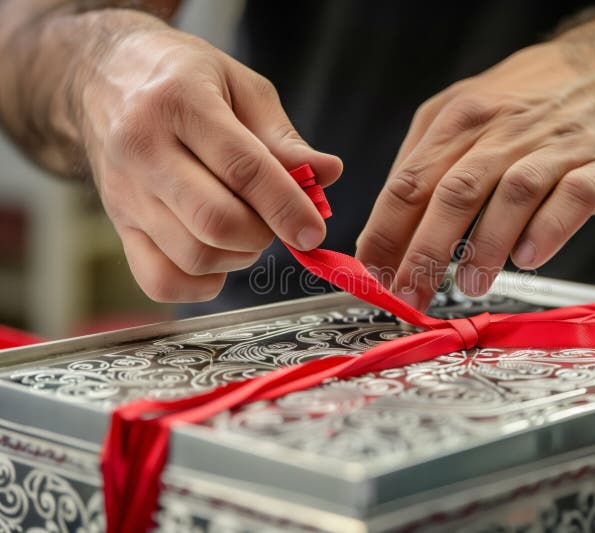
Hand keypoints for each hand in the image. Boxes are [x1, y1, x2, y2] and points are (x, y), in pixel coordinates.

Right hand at [79, 18, 341, 301]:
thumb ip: (283, 137)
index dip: (286, 207)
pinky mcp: (118, 224)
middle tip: (275, 220)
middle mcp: (143, 149)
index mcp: (180, 103)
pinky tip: (218, 256)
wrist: (102, 75)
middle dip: (263, 234)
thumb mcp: (241, 86)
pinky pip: (159, 281)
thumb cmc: (182, 77)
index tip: (314, 231)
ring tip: (246, 228)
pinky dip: (201, 284)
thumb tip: (328, 174)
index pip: (242, 169)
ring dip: (238, 256)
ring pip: (193, 256)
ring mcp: (125, 192)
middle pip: (215, 222)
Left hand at [356, 41, 594, 309]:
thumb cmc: (527, 102)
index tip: (375, 272)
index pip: (410, 181)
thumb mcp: (462, 109)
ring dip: (485, 247)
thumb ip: (423, 160)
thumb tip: (386, 226)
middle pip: (454, 193)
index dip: (386, 232)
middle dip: (424, 252)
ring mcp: (554, 145)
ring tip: (468, 285)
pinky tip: (528, 257)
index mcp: (462, 118)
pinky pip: (572, 198)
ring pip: (511, 196)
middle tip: (411, 295)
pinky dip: (547, 230)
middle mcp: (504, 129)